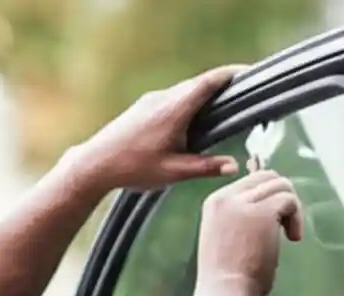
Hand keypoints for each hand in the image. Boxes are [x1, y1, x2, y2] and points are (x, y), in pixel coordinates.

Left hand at [72, 65, 245, 193]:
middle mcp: (163, 99)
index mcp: (174, 110)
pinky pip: (172, 97)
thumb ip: (204, 167)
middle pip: (198, 84)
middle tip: (243, 93)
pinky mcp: (143, 106)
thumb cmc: (132, 169)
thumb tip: (234, 167)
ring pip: (184, 90)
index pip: (208, 82)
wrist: (94, 164)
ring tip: (223, 106)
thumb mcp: (173, 173)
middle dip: (221, 85)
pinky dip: (188, 101)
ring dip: (203, 94)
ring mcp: (150, 100)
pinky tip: (193, 119)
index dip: (230, 75)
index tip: (249, 74)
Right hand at [196, 168, 303, 295]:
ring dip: (292, 209)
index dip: (269, 195)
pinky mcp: (263, 212)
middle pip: (267, 177)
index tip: (274, 220)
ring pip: (281, 186)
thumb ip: (240, 215)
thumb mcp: (226, 235)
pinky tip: (293, 238)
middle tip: (285, 225)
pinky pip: (289, 200)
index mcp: (215, 202)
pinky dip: (296, 218)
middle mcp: (227, 197)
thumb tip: (268, 203)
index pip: (249, 181)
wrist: (225, 292)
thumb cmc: (227, 275)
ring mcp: (244, 203)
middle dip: (283, 197)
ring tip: (290, 234)